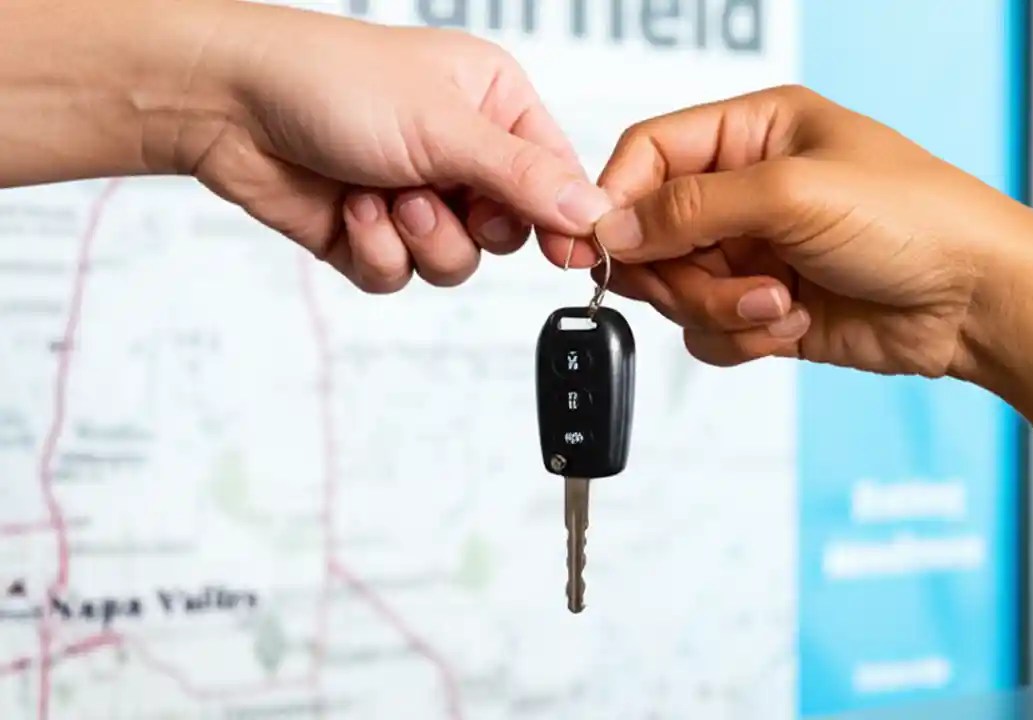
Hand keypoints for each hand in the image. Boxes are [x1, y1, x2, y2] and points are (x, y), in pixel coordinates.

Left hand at [174, 2, 609, 291]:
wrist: (227, 103)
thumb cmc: (331, 81)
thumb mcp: (445, 126)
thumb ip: (523, 177)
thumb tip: (594, 212)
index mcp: (493, 105)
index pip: (556, 176)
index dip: (563, 218)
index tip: (572, 255)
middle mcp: (460, 152)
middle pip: (509, 231)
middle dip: (470, 225)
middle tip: (434, 195)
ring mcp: (416, 195)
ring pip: (458, 263)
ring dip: (419, 239)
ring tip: (383, 196)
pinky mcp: (372, 234)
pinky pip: (402, 276)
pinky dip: (377, 252)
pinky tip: (350, 210)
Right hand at [594, 85, 1032, 377]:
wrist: (978, 301)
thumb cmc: (918, 218)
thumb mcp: (794, 193)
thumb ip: (692, 208)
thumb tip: (612, 227)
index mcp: (754, 133)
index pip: (649, 155)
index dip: (616, 200)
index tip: (601, 248)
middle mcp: (747, 190)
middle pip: (652, 233)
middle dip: (680, 271)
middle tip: (721, 282)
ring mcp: (755, 252)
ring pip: (676, 290)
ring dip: (719, 308)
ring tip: (778, 304)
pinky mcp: (766, 307)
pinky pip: (708, 332)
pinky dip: (739, 338)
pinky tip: (792, 325)